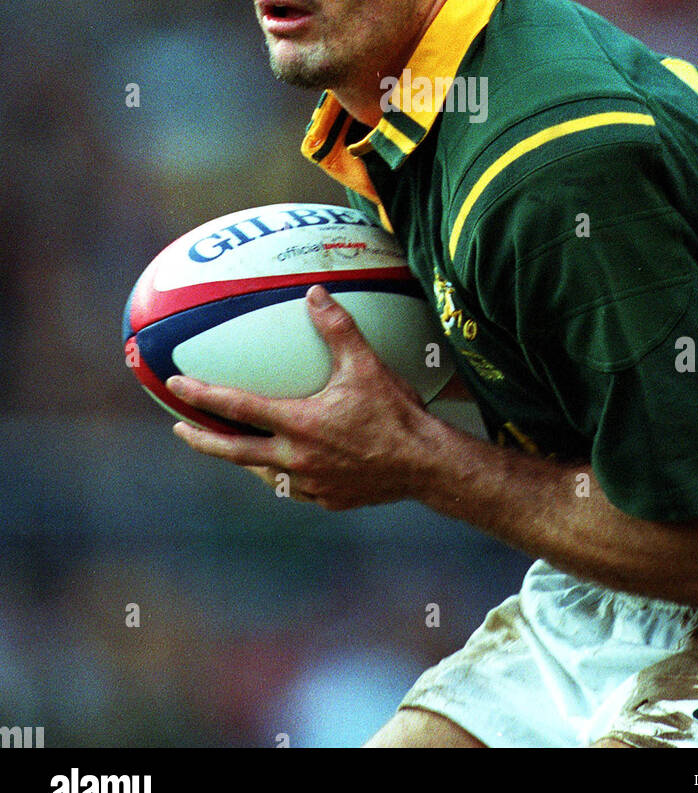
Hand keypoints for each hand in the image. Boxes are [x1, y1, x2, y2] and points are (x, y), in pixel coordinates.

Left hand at [167, 284, 434, 508]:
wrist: (426, 465)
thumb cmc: (397, 413)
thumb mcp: (367, 365)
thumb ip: (338, 328)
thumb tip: (315, 293)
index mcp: (299, 424)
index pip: (238, 408)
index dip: (202, 395)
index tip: (176, 386)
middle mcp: (296, 458)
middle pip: (233, 451)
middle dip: (201, 438)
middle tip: (179, 427)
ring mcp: (310, 484)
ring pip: (262, 471)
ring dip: (242, 457)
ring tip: (232, 443)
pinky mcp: (327, 499)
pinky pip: (294, 487)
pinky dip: (281, 473)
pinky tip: (285, 464)